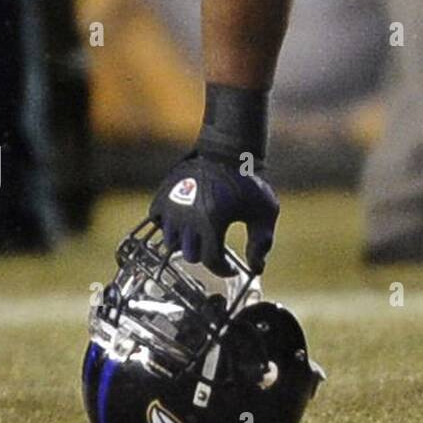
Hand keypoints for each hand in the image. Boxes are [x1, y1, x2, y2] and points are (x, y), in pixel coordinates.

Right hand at [149, 154, 278, 276]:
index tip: (231, 269)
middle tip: (215, 247)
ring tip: (200, 236)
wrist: (226, 152)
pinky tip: (184, 224)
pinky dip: (168, 227)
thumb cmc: (247, 183)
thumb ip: (262, 241)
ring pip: (171, 242)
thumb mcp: (265, 211)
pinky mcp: (163, 196)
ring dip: (186, 243)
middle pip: (190, 255)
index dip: (223, 270)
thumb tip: (257, 269)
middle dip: (206, 255)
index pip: (211, 261)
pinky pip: (158, 222)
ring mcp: (173, 207)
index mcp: (212, 222)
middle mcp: (188, 217)